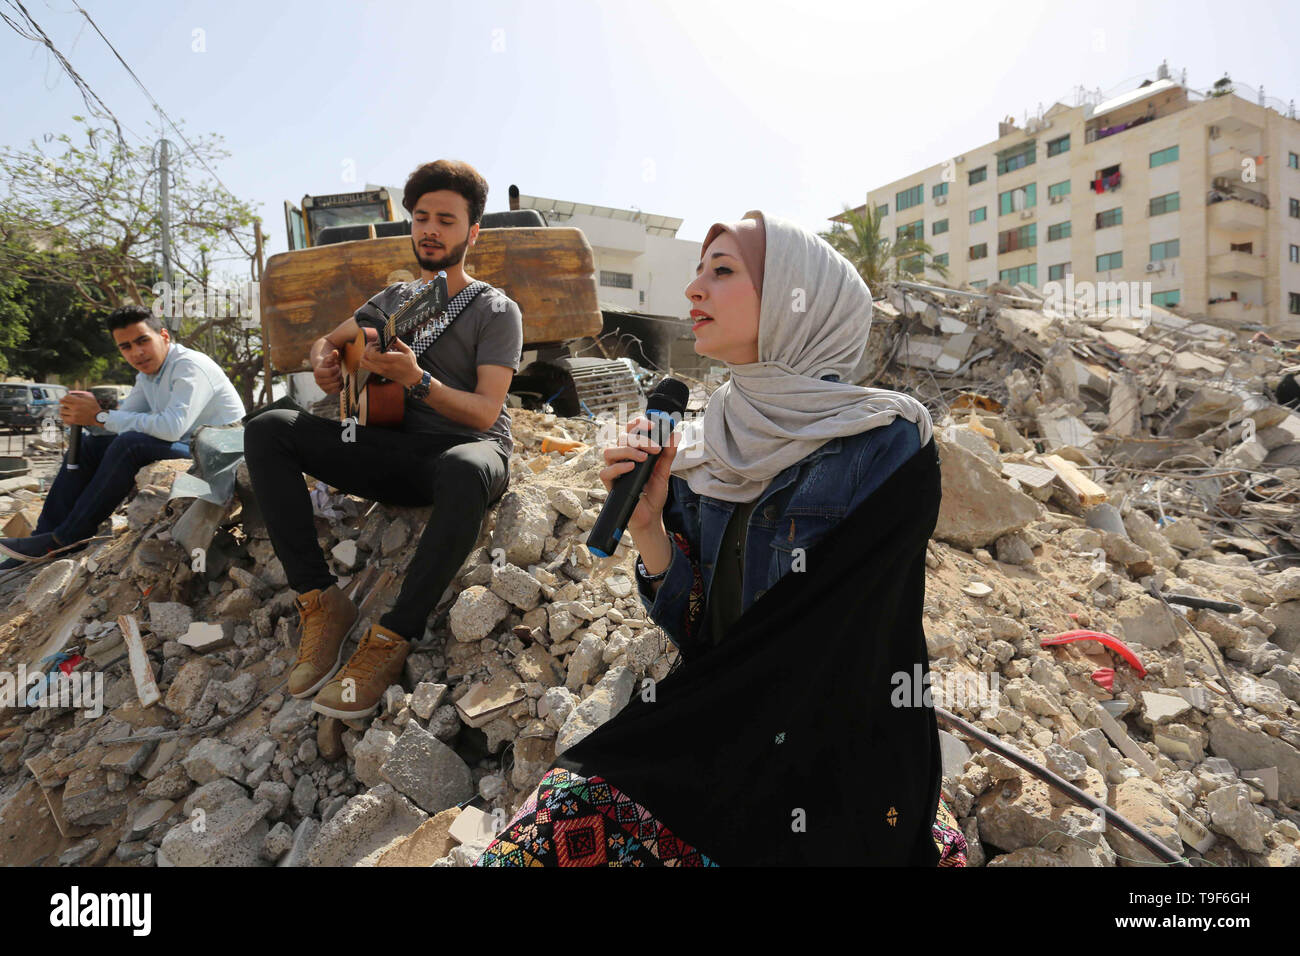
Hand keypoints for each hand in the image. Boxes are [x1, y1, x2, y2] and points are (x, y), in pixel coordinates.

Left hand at [59, 391, 99, 426]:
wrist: (98, 417)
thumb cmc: (94, 406)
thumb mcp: (89, 396)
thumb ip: (80, 393)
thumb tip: (70, 393)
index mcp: (78, 401)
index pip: (66, 397)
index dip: (66, 397)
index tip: (67, 399)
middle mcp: (75, 408)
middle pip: (62, 403)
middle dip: (64, 402)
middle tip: (65, 404)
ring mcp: (74, 414)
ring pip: (61, 411)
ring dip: (63, 410)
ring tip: (66, 410)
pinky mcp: (74, 420)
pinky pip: (64, 419)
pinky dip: (64, 417)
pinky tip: (67, 416)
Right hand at [314, 348, 342, 393]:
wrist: (325, 370)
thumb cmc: (327, 363)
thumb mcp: (329, 358)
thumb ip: (332, 356)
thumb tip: (335, 352)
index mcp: (317, 373)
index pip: (330, 372)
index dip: (336, 369)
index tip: (336, 366)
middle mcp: (318, 381)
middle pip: (334, 379)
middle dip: (339, 373)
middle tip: (338, 370)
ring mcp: (322, 387)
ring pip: (337, 385)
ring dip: (340, 379)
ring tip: (338, 375)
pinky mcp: (328, 392)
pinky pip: (338, 390)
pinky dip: (341, 385)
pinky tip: (338, 380)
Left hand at [358, 336, 422, 387]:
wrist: (410, 377)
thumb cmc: (410, 363)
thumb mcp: (407, 350)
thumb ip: (398, 342)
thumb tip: (390, 335)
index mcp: (392, 360)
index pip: (374, 354)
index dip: (373, 346)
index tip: (378, 343)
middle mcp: (384, 366)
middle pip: (366, 356)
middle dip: (368, 348)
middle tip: (375, 346)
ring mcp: (380, 370)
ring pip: (363, 362)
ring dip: (365, 354)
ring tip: (373, 351)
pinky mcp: (378, 372)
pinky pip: (365, 366)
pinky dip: (365, 360)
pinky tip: (372, 356)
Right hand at [599, 414, 678, 535]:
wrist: (650, 515)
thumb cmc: (653, 492)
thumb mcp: (664, 471)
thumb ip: (668, 454)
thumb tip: (674, 435)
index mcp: (633, 451)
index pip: (630, 430)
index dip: (638, 423)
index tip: (653, 425)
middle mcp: (621, 458)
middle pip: (622, 438)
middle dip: (640, 440)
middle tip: (655, 449)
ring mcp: (614, 470)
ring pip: (610, 451)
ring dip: (627, 451)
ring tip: (643, 458)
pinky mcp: (610, 484)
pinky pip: (606, 472)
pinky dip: (618, 467)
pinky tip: (631, 468)